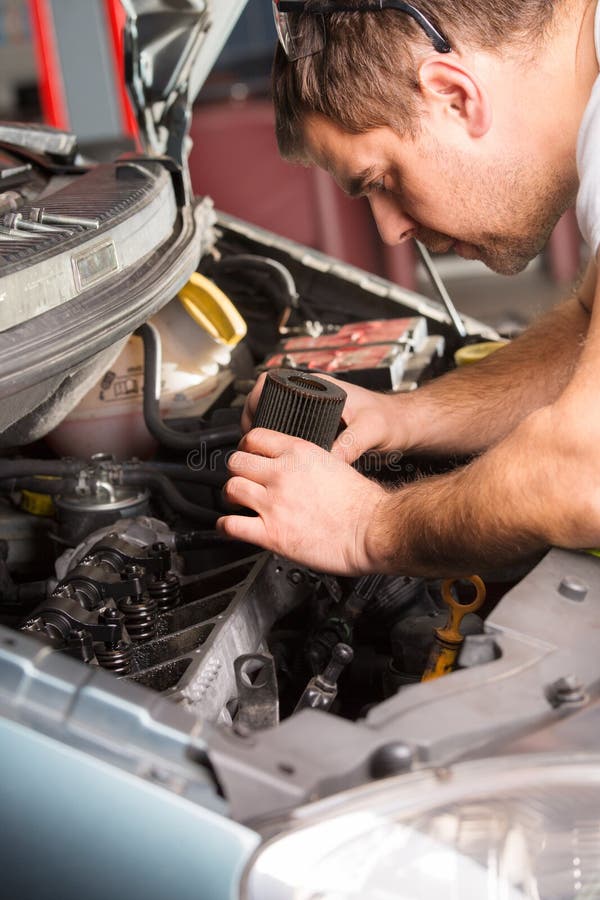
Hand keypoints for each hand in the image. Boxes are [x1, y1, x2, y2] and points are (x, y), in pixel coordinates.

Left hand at [217, 428, 388, 574]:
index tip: (248, 454)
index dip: (247, 447)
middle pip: (237, 461)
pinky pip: (231, 525)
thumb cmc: (363, 502)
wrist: (373, 529)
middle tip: (241, 479)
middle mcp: (282, 474)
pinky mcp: (271, 533)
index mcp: (299, 452)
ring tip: (236, 502)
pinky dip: (225, 526)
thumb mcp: (335, 462)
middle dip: (236, 471)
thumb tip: (294, 467)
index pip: (254, 437)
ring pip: (231, 489)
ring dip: (230, 496)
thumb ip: (307, 461)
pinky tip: (229, 526)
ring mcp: (274, 504)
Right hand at [242, 372, 403, 462]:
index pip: (274, 383)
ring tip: (256, 452)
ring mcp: (314, 410)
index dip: (256, 400)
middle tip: (248, 442)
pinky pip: (290, 429)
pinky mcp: (319, 425)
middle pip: (269, 401)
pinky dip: (279, 440)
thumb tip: (330, 460)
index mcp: (320, 386)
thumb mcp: (371, 430)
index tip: (251, 422)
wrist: (405, 425)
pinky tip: (276, 457)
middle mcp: (313, 395)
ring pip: (277, 417)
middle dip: (254, 419)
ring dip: (264, 431)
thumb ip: (352, 444)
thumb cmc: (391, 420)